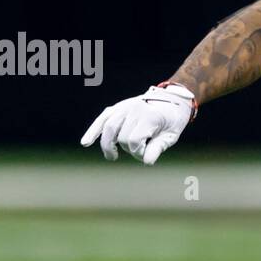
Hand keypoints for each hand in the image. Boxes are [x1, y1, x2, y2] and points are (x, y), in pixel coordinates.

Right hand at [80, 83, 196, 163]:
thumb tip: (147, 162)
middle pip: (121, 136)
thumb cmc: (173, 120)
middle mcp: (134, 109)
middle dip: (128, 149)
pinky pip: (103, 118)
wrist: (173, 99)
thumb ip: (158, 148)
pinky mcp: (118, 107)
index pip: (133, 140)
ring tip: (112, 157)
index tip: (148, 154)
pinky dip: (93, 130)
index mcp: (148, 116)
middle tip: (139, 152)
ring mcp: (125, 106)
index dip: (139, 152)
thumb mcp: (171, 135)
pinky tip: (86, 143)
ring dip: (107, 144)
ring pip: (108, 127)